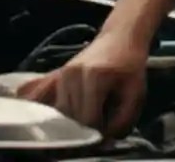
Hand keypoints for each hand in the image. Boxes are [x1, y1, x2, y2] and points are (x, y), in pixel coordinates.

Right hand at [17, 29, 149, 138]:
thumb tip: (106, 137)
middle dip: (84, 125)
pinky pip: (38, 93)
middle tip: (99, 121)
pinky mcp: (54, 74)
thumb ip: (123, 118)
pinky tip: (43, 110)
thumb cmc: (130, 65)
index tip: (108, 128)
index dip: (98, 129)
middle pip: (70, 115)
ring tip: (87, 113)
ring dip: (70, 118)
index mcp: (94, 76)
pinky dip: (37, 103)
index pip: (88, 117)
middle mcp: (72, 74)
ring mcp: (61, 73)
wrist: (120, 38)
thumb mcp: (136, 92)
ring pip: (58, 110)